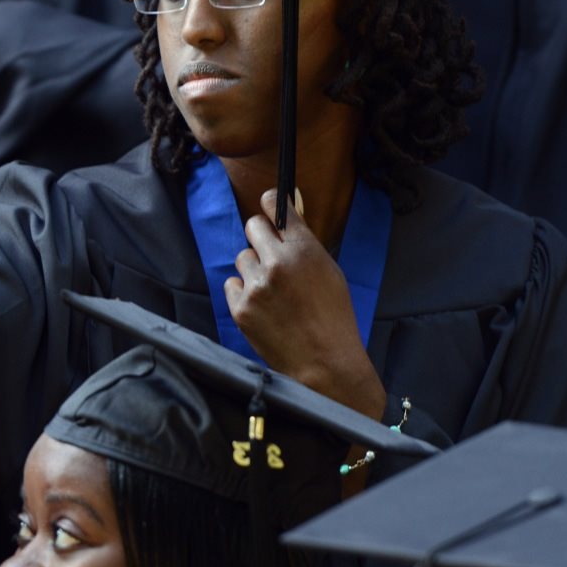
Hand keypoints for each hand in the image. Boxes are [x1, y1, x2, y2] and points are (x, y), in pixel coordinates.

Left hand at [227, 190, 387, 420]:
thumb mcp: (330, 272)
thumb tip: (287, 215)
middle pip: (252, 226)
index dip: (270, 204)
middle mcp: (277, 262)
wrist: (325, 363)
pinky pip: (232, 283)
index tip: (268, 206)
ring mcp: (256, 285)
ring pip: (242, 257)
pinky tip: (262, 306)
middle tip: (271, 254)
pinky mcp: (240, 307)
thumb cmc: (333, 318)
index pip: (275, 206)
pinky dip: (243, 291)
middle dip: (261, 237)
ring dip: (253, 268)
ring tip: (272, 291)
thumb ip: (304, 244)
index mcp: (304, 249)